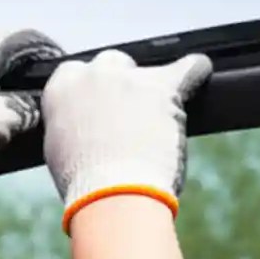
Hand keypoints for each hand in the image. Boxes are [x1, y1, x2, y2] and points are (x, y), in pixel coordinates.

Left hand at [0, 29, 63, 203]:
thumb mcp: (2, 121)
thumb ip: (30, 107)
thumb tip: (44, 103)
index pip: (26, 38)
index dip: (51, 56)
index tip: (64, 75)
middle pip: (2, 50)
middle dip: (26, 71)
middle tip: (44, 94)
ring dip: (1, 83)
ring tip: (17, 108)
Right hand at [41, 49, 212, 233]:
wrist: (113, 194)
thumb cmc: (85, 183)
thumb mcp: (60, 148)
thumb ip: (72, 124)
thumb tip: (83, 125)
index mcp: (62, 86)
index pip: (77, 73)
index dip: (91, 93)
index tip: (98, 111)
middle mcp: (94, 74)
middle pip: (112, 64)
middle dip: (119, 86)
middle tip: (126, 118)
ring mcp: (131, 78)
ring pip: (145, 70)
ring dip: (151, 88)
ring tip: (158, 116)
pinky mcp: (164, 87)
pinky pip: (190, 67)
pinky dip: (196, 70)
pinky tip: (200, 72)